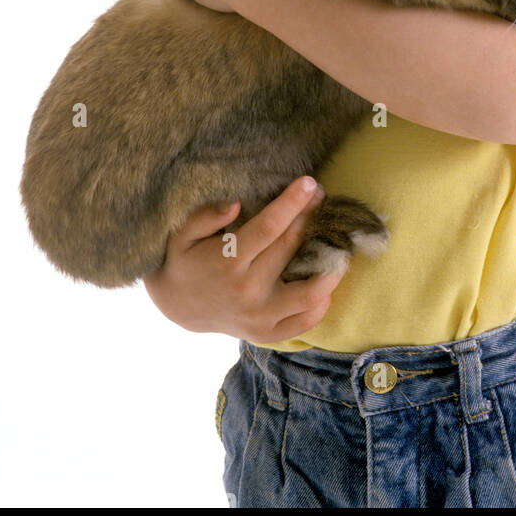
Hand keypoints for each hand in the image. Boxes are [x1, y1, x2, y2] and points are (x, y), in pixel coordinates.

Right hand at [143, 179, 347, 340]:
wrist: (178, 307)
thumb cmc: (184, 261)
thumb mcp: (181, 234)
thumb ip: (205, 216)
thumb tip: (236, 204)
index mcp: (228, 263)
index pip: (269, 228)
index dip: (292, 203)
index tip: (309, 183)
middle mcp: (247, 291)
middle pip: (291, 249)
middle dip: (311, 217)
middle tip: (321, 196)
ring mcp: (260, 316)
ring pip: (310, 294)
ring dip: (331, 266)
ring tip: (338, 242)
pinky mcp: (268, 333)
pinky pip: (305, 321)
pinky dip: (322, 302)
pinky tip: (326, 279)